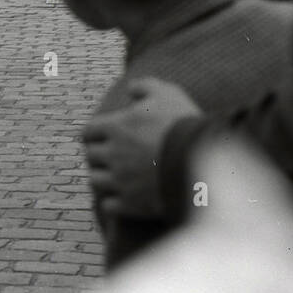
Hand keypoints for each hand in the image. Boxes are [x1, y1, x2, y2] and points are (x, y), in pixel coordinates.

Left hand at [82, 78, 201, 218]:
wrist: (204, 162)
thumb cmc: (185, 124)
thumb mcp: (168, 94)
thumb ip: (146, 86)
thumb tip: (131, 88)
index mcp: (116, 127)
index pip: (88, 132)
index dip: (96, 134)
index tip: (105, 137)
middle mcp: (112, 154)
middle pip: (90, 156)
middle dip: (100, 155)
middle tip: (112, 156)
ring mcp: (119, 180)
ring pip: (95, 180)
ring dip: (103, 178)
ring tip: (116, 177)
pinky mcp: (130, 204)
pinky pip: (109, 205)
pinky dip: (115, 201)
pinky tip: (125, 197)